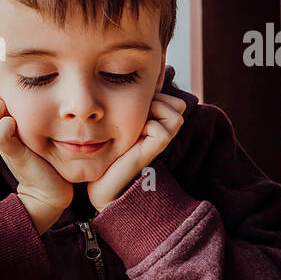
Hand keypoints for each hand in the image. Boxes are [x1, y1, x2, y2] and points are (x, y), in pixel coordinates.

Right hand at [0, 96, 74, 213]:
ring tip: (10, 116)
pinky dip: (5, 127)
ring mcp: (5, 146)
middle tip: (7, 105)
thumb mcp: (34, 135)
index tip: (10, 99)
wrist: (49, 192)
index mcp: (2, 129)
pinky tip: (14, 126)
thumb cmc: (44, 160)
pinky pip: (0, 136)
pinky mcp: (16, 155)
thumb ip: (30, 119)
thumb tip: (37, 97)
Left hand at [86, 92, 186, 212]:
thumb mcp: (119, 126)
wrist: (102, 186)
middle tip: (134, 114)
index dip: (157, 96)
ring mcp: (162, 143)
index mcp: (157, 126)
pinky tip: (133, 136)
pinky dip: (148, 126)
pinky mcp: (156, 151)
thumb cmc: (107, 156)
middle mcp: (164, 133)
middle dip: (157, 100)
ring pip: (176, 112)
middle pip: (178, 103)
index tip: (134, 107)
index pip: (173, 100)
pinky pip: (162, 129)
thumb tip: (136, 92)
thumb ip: (131, 110)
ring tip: (135, 123)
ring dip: (154, 110)